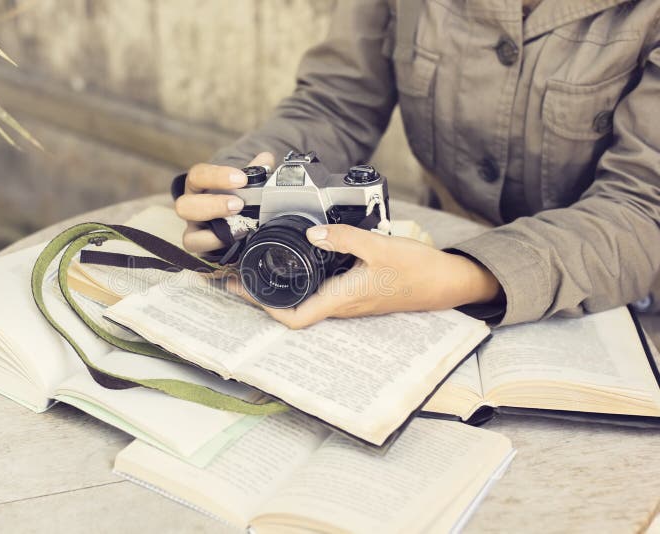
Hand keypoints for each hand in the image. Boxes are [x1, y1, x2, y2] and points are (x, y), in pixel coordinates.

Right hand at [175, 152, 274, 252]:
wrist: (235, 221)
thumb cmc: (236, 197)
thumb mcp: (245, 184)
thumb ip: (255, 171)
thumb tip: (266, 158)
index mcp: (199, 187)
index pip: (198, 175)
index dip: (217, 177)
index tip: (241, 179)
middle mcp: (191, 210)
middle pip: (183, 206)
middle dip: (212, 205)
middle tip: (238, 204)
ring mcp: (195, 233)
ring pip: (188, 237)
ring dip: (213, 235)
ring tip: (240, 228)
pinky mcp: (202, 251)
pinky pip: (203, 255)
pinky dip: (217, 249)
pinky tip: (236, 242)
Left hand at [226, 224, 500, 328]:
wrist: (446, 281)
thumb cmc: (418, 270)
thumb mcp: (381, 247)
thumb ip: (345, 238)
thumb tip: (312, 232)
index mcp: (342, 298)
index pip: (295, 316)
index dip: (265, 307)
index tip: (242, 289)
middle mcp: (341, 304)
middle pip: (292, 309)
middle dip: (262, 295)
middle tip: (238, 274)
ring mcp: (348, 299)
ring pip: (304, 299)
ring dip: (279, 287)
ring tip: (256, 264)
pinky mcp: (355, 290)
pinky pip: (320, 289)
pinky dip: (300, 278)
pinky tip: (296, 257)